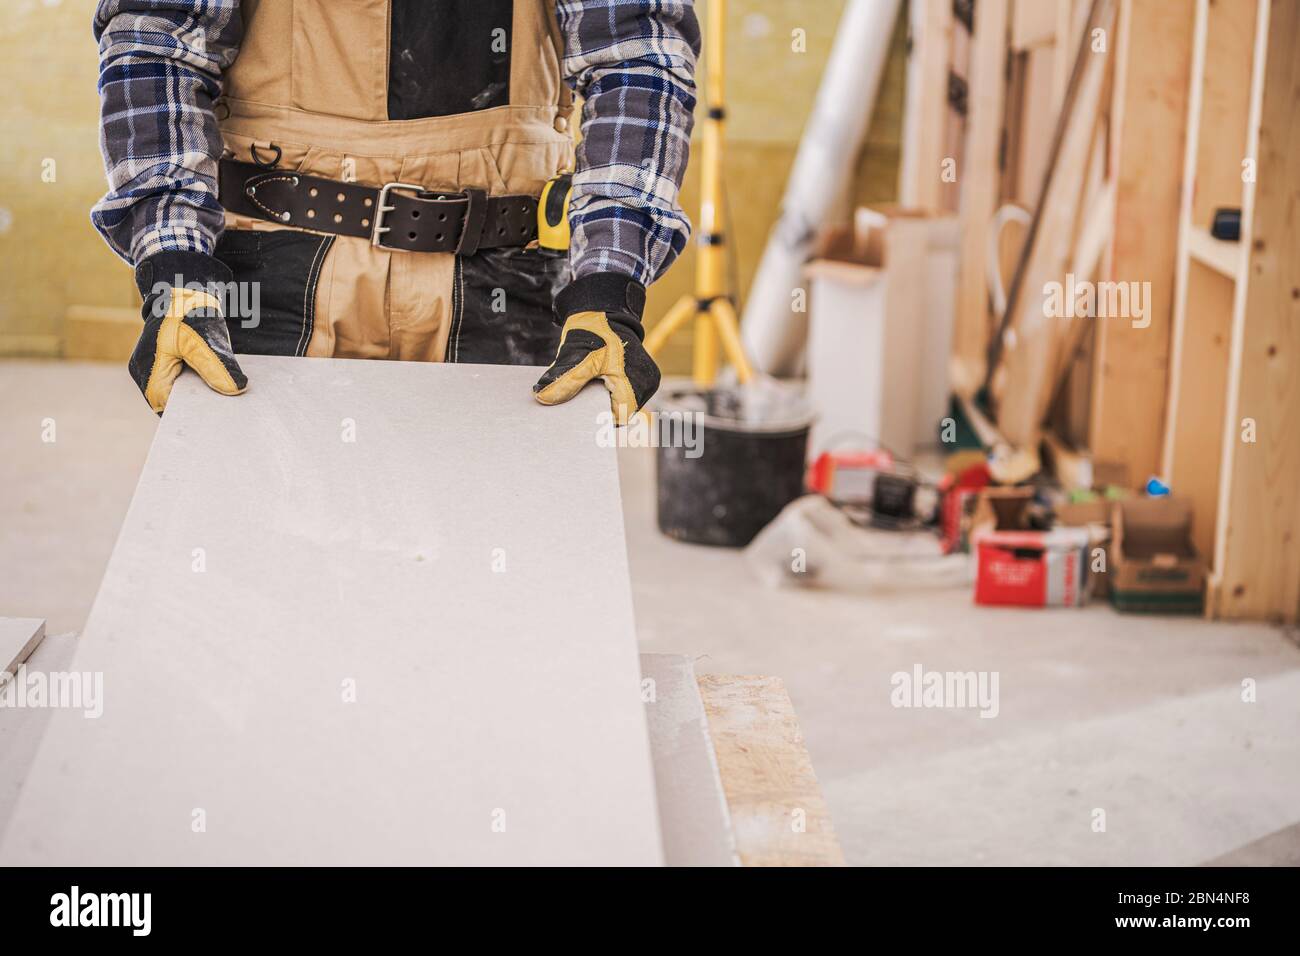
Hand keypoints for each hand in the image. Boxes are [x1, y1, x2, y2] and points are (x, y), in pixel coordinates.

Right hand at [129, 252, 247, 413]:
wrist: (186, 291)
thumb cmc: (192, 313)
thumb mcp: (207, 340)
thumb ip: (218, 366)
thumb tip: (236, 389)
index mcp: (147, 367)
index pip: (164, 403)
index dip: (187, 409)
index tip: (212, 412)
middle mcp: (143, 371)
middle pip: (167, 401)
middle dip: (192, 404)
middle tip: (220, 407)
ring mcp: (150, 368)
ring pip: (173, 392)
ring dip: (194, 393)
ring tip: (218, 395)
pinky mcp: (160, 364)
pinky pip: (176, 383)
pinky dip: (193, 384)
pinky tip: (212, 384)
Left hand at [533, 274, 660, 424]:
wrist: (604, 313)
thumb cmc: (592, 332)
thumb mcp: (575, 356)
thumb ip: (564, 381)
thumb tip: (543, 398)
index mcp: (636, 379)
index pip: (619, 416)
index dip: (599, 416)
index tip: (581, 410)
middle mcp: (647, 382)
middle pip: (622, 411)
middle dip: (601, 407)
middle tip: (582, 397)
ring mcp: (647, 380)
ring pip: (624, 404)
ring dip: (607, 399)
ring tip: (594, 384)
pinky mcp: (645, 378)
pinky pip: (627, 395)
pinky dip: (613, 392)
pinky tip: (602, 381)